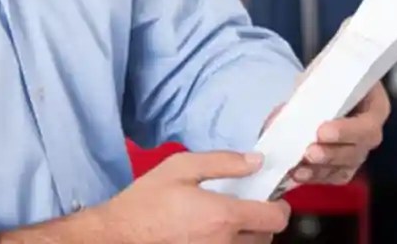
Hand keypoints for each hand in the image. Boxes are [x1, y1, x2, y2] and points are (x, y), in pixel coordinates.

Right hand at [94, 150, 289, 243]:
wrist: (116, 235)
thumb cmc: (146, 200)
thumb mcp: (182, 167)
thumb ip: (224, 162)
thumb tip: (257, 160)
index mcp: (223, 216)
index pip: (275, 219)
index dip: (279, 207)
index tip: (271, 199)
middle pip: (266, 238)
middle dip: (263, 222)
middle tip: (248, 208)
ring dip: (248, 238)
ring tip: (229, 222)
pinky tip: (214, 235)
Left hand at [269, 83, 389, 186]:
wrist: (330, 84)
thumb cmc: (334, 75)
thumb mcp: (327, 72)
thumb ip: (311, 88)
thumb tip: (284, 111)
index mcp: (375, 106)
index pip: (367, 124)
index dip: (346, 131)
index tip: (322, 131)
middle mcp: (370, 133)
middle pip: (356, 151)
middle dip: (330, 154)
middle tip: (308, 153)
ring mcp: (357, 152)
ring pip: (344, 168)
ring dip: (319, 170)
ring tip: (297, 169)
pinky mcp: (342, 165)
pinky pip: (332, 177)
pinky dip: (313, 177)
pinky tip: (296, 175)